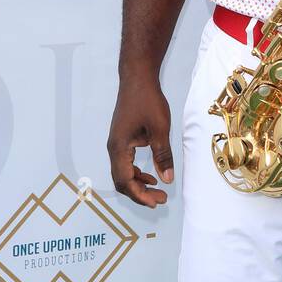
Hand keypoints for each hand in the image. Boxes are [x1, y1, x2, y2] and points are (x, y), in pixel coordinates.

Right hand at [107, 75, 174, 206]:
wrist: (137, 79)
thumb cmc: (148, 100)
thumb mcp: (159, 129)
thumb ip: (162, 155)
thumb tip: (167, 179)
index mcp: (119, 148)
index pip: (125, 180)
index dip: (140, 195)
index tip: (156, 202)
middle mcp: (114, 148)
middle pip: (122, 180)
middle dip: (140, 193)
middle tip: (161, 200)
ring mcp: (117, 144)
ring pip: (123, 173)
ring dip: (139, 184)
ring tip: (158, 191)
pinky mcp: (122, 139)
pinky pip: (126, 163)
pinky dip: (137, 173)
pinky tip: (151, 176)